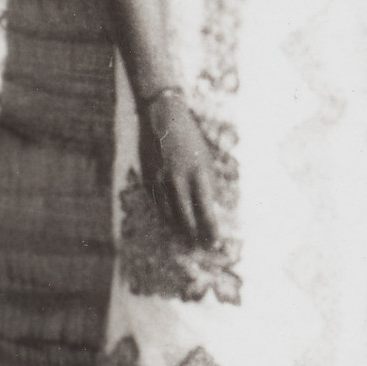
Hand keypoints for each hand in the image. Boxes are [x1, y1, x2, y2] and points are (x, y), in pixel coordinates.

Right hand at [139, 91, 222, 248]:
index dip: (211, 229)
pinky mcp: (150, 179)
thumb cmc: (191, 138)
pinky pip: (158, 205)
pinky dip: (166, 216)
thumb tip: (214, 207)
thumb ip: (209, 183)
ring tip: (187, 241)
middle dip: (195, 235)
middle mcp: (179, 180)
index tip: (216, 242)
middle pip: (187, 218)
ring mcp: (162, 181)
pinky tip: (172, 224)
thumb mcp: (207, 159)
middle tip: (201, 247)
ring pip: (170, 214)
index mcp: (198, 174)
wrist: (165, 118)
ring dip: (179, 229)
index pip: (206, 210)